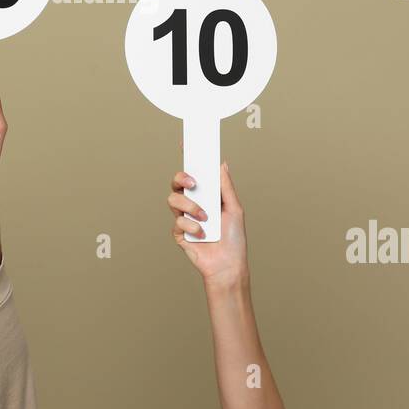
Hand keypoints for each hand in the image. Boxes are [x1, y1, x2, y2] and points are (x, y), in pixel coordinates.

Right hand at [168, 163, 248, 290]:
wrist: (228, 265)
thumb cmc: (234, 239)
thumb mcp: (234, 209)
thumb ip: (226, 187)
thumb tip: (222, 164)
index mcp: (207, 196)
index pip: (195, 173)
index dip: (189, 158)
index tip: (186, 142)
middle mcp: (193, 204)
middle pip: (177, 182)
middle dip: (181, 178)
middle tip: (193, 182)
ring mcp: (185, 218)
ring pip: (173, 200)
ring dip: (190, 207)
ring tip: (205, 217)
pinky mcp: (179, 233)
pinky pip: (178, 222)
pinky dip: (192, 227)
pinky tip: (202, 234)